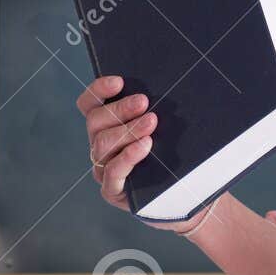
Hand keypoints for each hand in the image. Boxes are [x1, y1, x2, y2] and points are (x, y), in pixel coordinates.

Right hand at [74, 75, 210, 234]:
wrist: (186, 194)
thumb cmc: (175, 155)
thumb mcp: (167, 127)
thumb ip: (157, 109)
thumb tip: (166, 84)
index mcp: (106, 126)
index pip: (89, 104)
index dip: (98, 90)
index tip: (119, 81)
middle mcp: (100, 146)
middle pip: (95, 122)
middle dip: (119, 109)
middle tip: (144, 103)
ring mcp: (104, 170)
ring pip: (102, 145)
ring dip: (127, 131)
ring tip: (152, 123)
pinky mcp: (113, 191)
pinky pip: (111, 173)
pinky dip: (127, 157)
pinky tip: (145, 146)